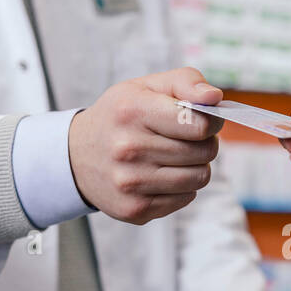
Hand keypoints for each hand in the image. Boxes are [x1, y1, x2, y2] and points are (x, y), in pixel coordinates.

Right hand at [68, 67, 223, 224]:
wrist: (76, 156)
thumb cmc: (120, 116)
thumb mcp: (146, 86)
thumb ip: (186, 82)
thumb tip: (214, 97)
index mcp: (132, 111)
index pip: (198, 124)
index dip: (210, 122)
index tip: (203, 120)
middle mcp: (128, 148)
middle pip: (204, 152)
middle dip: (204, 143)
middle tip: (187, 138)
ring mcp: (130, 182)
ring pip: (200, 178)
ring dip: (196, 166)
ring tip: (175, 156)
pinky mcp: (135, 209)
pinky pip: (186, 198)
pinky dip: (182, 187)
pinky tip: (161, 175)